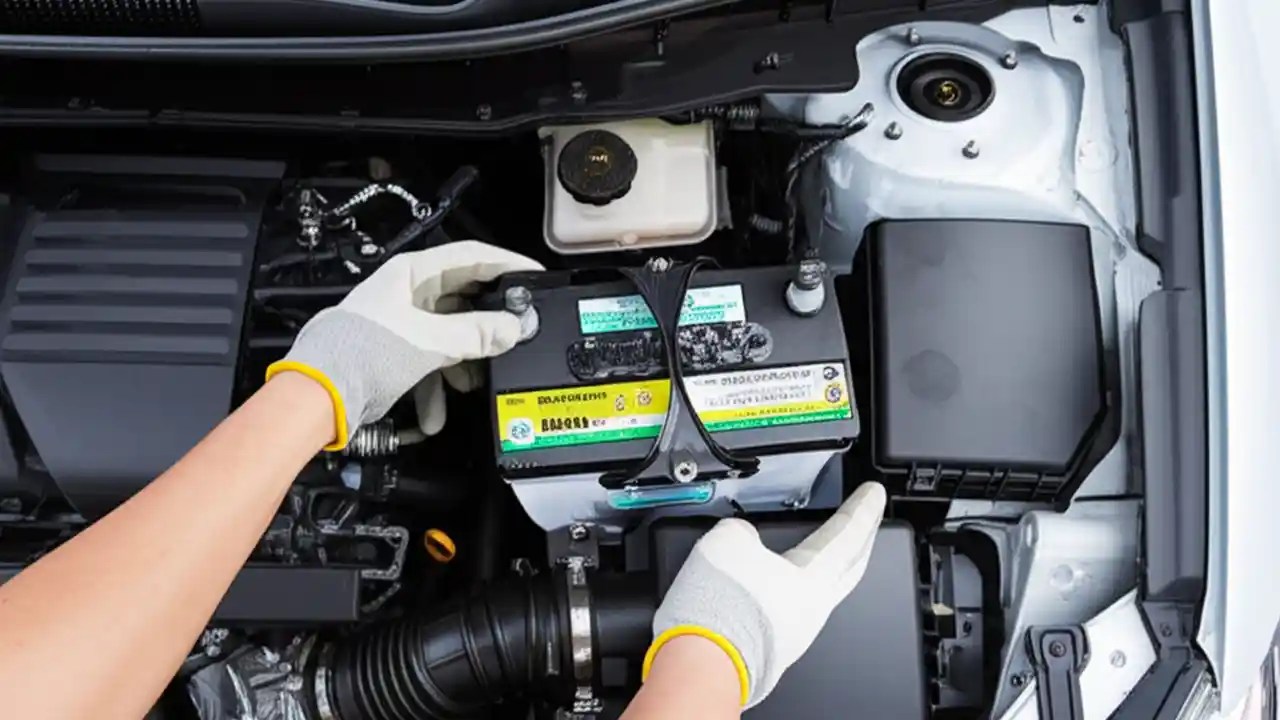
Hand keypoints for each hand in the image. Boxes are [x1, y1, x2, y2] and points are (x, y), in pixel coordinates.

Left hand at [267, 241, 543, 449]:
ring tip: (473, 384)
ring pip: (450, 334)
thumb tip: (513, 328)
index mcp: (411, 274)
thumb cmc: (362, 355)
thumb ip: (475, 335)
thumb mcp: (428, 342)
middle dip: (487, 324)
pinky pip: (432, 361)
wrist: (317, 397)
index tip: (534, 275)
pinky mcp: (398, 351)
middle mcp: (408, 292)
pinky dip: (438, 386)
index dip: (506, 263)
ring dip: (463, 363)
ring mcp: (403, 322)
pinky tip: (437, 414)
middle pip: (463, 298)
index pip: (470, 256)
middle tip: (516, 333)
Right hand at [645, 482, 887, 707]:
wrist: (703, 661)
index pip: (850, 534)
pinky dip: (788, 589)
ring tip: (820, 549)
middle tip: (867, 522)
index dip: (863, 508)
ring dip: (824, 566)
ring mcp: (794, 632)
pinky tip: (772, 583)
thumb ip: (740, 530)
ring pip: (820, 591)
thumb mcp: (728, 539)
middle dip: (862, 541)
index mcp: (816, 579)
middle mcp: (813, 609)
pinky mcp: (770, 645)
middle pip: (851, 568)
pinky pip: (788, 609)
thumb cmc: (723, 608)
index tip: (874, 494)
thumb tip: (738, 540)